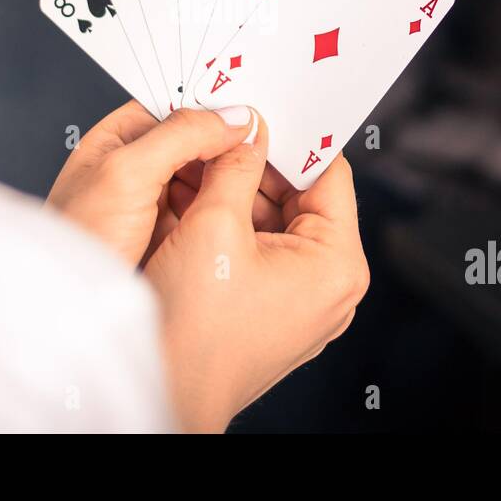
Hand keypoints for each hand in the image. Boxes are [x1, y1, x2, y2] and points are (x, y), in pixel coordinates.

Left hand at [47, 101, 275, 266]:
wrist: (73, 312)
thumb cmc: (79, 239)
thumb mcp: (128, 173)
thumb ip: (181, 135)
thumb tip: (233, 117)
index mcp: (115, 141)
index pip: (172, 108)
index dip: (210, 110)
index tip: (249, 115)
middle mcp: (134, 170)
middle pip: (194, 146)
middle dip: (228, 150)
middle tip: (266, 152)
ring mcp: (151, 206)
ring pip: (205, 182)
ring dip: (232, 183)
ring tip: (264, 185)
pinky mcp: (167, 240)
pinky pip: (207, 216)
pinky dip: (228, 214)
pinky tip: (249, 216)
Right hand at [142, 115, 368, 431]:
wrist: (163, 394)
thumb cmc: (192, 330)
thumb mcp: (213, 225)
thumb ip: (235, 165)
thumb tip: (247, 126)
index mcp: (337, 263)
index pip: (329, 172)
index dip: (293, 134)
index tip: (264, 106)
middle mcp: (330, 286)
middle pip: (300, 196)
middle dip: (255, 161)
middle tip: (219, 127)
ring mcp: (301, 302)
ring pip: (273, 221)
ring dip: (235, 189)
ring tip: (197, 158)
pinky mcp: (271, 310)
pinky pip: (258, 249)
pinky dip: (228, 221)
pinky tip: (192, 195)